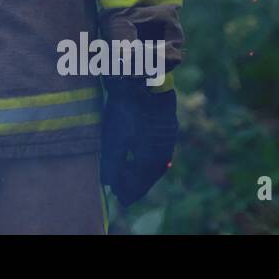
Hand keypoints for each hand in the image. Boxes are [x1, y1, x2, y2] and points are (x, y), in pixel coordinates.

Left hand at [100, 77, 177, 207]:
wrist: (144, 80)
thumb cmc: (126, 111)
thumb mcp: (113, 140)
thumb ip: (112, 164)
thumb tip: (109, 183)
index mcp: (151, 158)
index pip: (140, 182)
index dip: (129, 191)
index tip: (119, 198)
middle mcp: (164, 150)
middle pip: (149, 174)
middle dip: (136, 183)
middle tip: (123, 190)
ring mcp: (168, 137)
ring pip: (156, 161)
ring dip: (143, 170)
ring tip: (129, 173)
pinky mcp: (168, 125)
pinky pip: (160, 149)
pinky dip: (149, 156)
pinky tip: (140, 153)